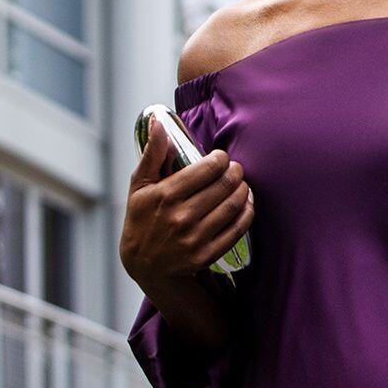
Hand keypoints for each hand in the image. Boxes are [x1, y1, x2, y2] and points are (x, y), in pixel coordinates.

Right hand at [118, 123, 253, 292]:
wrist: (144, 265)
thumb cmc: (142, 220)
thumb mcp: (140, 186)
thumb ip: (152, 153)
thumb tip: (158, 121)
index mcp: (165, 195)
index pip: (207, 168)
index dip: (220, 159)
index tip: (221, 158)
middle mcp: (181, 216)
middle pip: (224, 185)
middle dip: (235, 172)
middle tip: (236, 169)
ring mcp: (194, 238)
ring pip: (233, 206)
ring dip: (244, 190)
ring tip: (241, 184)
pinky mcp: (206, 254)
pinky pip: (237, 230)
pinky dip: (247, 213)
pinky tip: (246, 204)